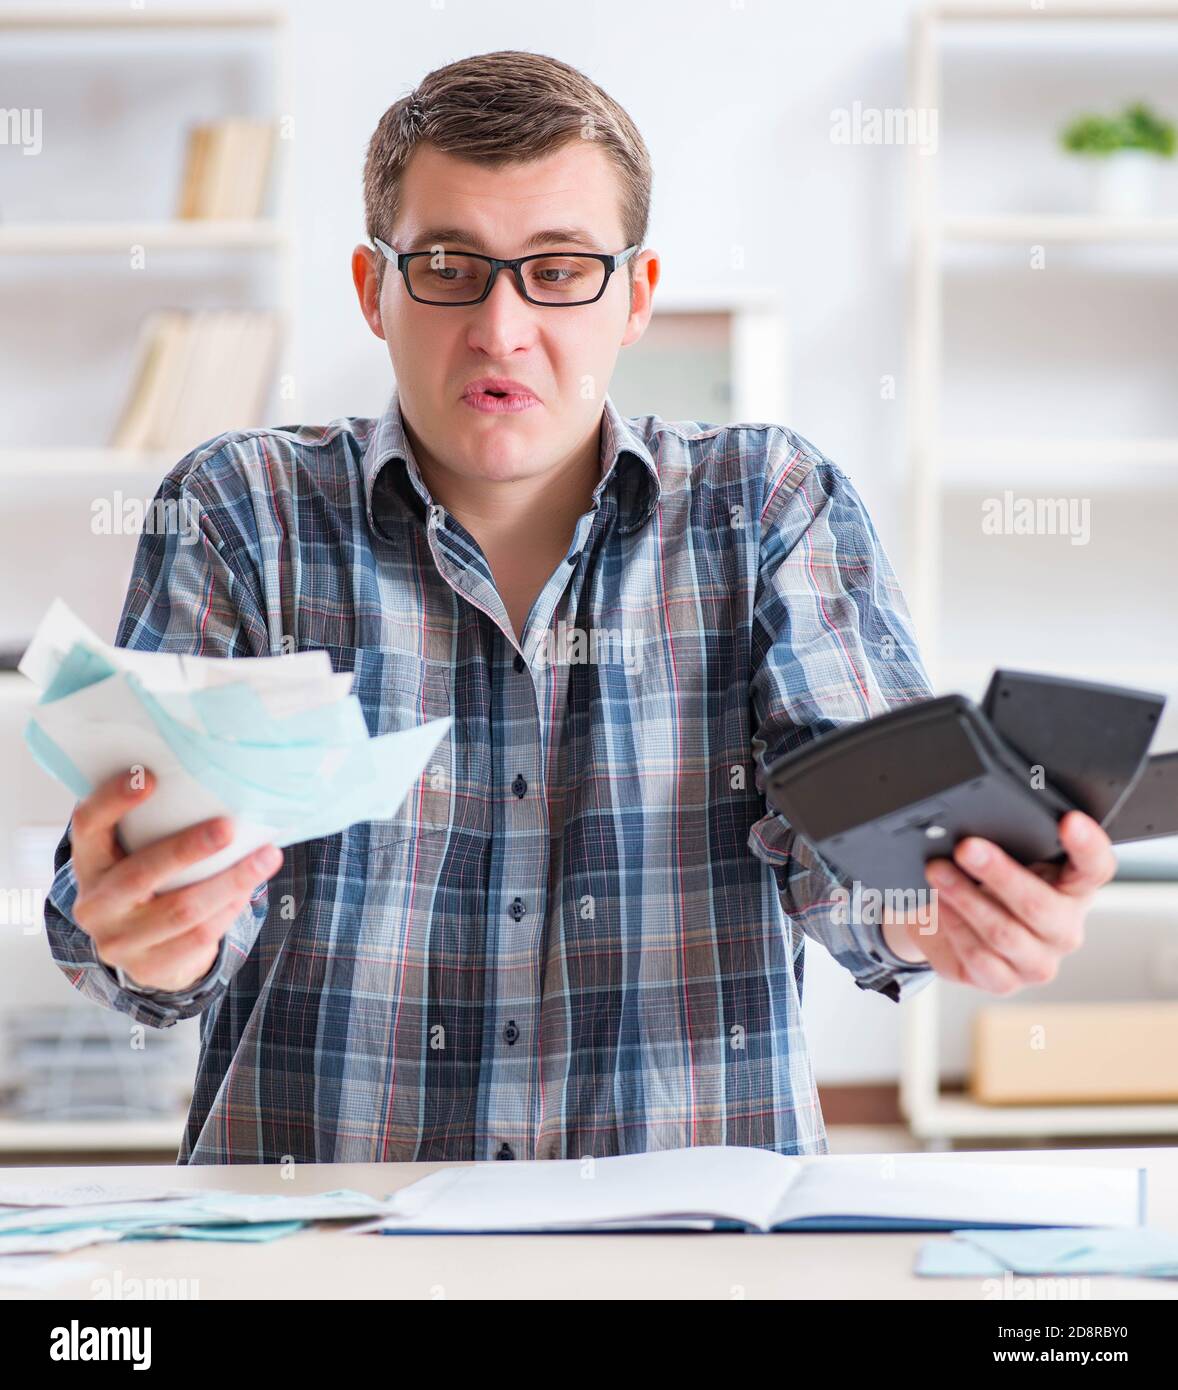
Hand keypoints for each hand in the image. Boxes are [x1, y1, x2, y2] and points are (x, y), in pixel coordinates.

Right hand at [70, 768, 283, 993]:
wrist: (143, 949)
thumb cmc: (151, 882)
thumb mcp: (136, 855)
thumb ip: (156, 827)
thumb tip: (216, 788)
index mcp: (89, 864)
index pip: (88, 827)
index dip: (112, 801)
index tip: (149, 778)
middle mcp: (95, 905)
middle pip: (140, 874)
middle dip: (188, 849)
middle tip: (229, 827)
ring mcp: (119, 942)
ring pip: (181, 910)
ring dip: (230, 881)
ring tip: (266, 857)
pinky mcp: (151, 967)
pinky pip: (199, 937)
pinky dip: (229, 911)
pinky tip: (249, 890)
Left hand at [882, 810, 1117, 993]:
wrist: (951, 923)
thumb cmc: (984, 883)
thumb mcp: (1001, 857)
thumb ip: (1006, 843)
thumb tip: (977, 829)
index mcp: (1074, 888)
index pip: (1095, 868)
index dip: (1087, 846)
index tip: (1069, 821)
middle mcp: (1064, 928)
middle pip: (1040, 904)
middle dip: (999, 872)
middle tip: (966, 847)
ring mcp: (1038, 960)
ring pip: (1003, 932)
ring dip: (965, 898)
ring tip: (937, 872)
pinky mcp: (1006, 982)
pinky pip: (979, 957)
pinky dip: (953, 926)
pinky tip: (938, 904)